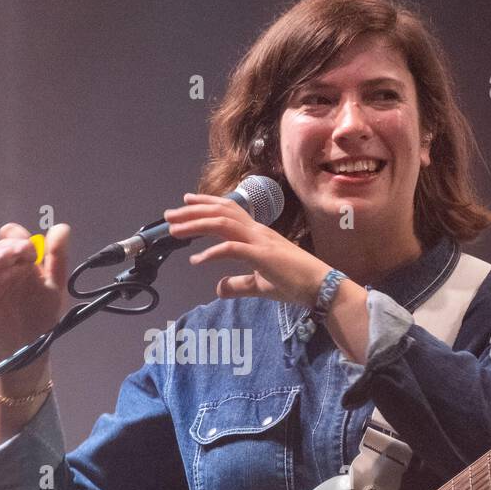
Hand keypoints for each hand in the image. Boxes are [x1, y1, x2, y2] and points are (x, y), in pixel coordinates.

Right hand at [0, 222, 69, 360]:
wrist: (30, 347)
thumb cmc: (42, 316)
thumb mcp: (56, 286)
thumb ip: (58, 257)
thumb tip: (62, 227)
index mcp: (23, 263)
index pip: (16, 239)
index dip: (19, 238)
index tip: (29, 249)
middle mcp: (4, 270)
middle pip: (0, 248)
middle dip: (8, 247)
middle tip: (19, 253)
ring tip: (3, 260)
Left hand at [163, 193, 330, 306]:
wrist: (320, 287)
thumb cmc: (295, 283)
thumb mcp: (260, 284)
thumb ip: (238, 284)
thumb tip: (218, 288)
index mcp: (258, 234)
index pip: (229, 210)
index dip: (207, 203)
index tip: (186, 201)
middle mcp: (257, 231)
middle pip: (221, 212)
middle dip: (192, 211)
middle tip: (169, 215)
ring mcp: (260, 242)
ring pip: (222, 224)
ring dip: (196, 225)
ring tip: (175, 230)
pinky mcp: (262, 257)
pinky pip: (232, 249)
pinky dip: (212, 253)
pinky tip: (197, 260)